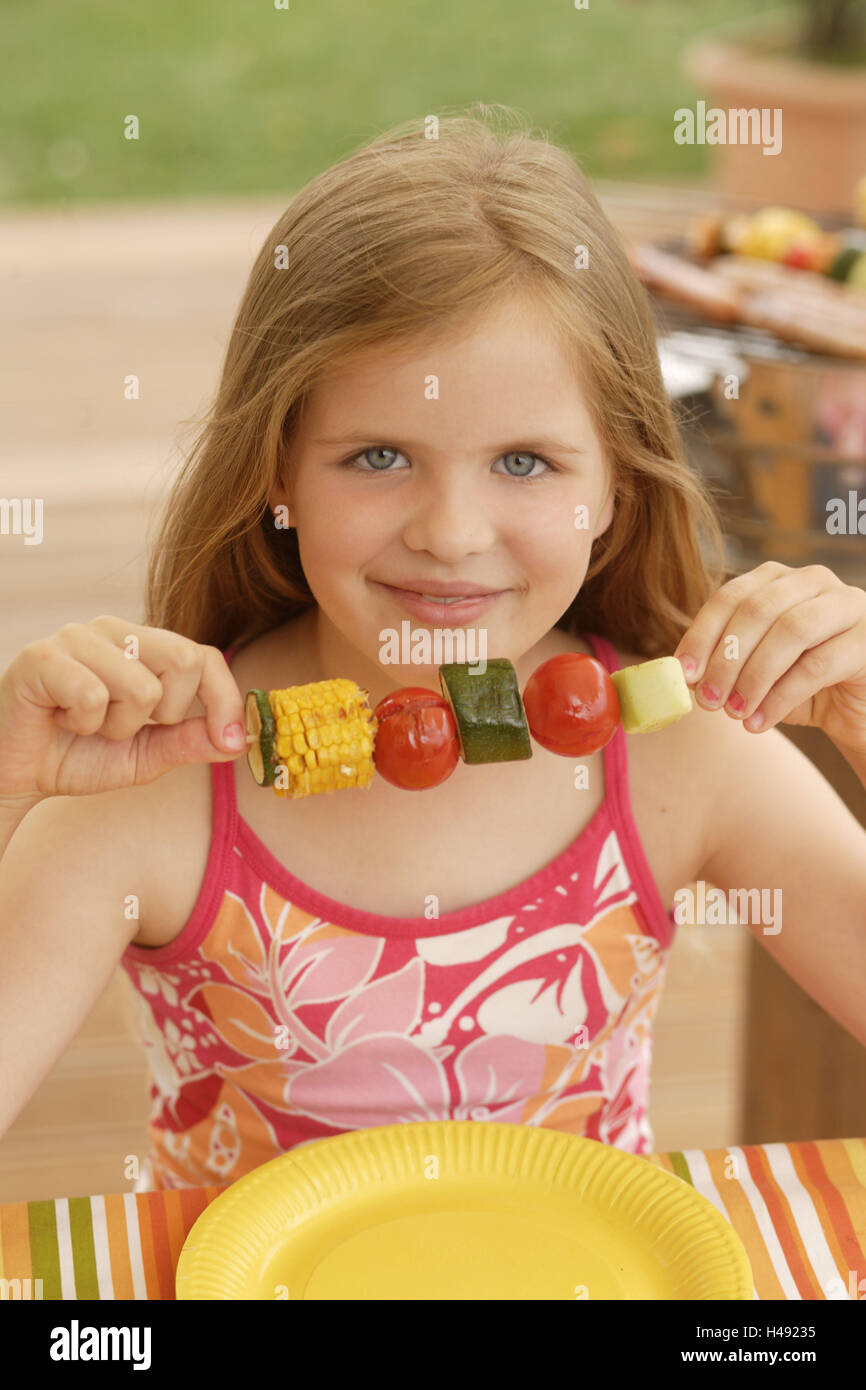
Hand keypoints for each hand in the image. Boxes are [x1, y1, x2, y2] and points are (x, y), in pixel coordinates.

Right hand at [0, 616, 246, 802]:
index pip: (204, 655)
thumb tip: (239, 739)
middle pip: (183, 660)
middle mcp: (116, 630)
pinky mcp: (43, 655)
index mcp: (144, 646)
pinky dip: (82, 725)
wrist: (14, 772)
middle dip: (165, 715)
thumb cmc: (78, 755)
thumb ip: (189, 741)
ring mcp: (78, 636)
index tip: (230, 741)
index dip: (224, 699)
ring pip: (142, 686)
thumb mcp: (146, 756)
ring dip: (117, 727)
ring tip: (86, 725)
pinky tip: (60, 719)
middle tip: (125, 728)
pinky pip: (94, 696)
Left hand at [672, 562, 865, 751]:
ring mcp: (847, 604)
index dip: (702, 635)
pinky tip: (760, 722)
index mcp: (778, 580)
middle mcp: (813, 581)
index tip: (683, 673)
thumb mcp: (755, 672)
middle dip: (726, 659)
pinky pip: (817, 665)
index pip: (730, 597)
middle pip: (758, 610)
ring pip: (790, 631)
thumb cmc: (801, 687)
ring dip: (754, 677)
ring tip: (734, 713)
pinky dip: (781, 697)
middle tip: (707, 701)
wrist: (857, 710)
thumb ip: (722, 665)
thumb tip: (681, 675)